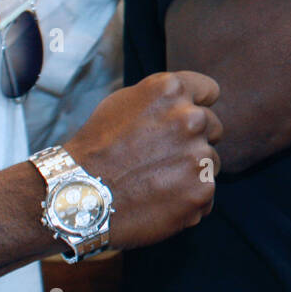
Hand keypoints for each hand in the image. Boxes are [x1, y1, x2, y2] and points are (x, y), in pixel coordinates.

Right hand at [63, 71, 222, 248]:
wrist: (76, 196)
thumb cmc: (97, 147)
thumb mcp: (125, 102)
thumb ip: (166, 98)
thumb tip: (195, 101)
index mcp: (172, 90)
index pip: (210, 91)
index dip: (195, 106)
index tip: (179, 122)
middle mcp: (191, 118)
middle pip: (214, 127)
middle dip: (193, 140)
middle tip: (159, 157)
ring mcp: (198, 156)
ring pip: (210, 162)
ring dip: (191, 171)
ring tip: (155, 181)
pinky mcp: (201, 191)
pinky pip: (206, 193)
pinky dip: (187, 200)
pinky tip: (159, 201)